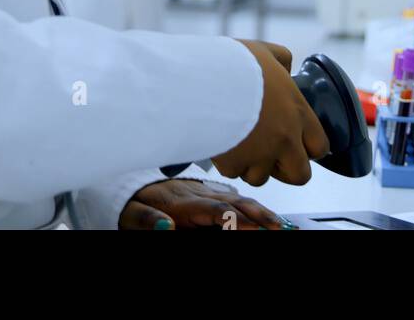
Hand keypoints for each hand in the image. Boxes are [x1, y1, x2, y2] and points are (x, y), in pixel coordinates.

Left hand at [119, 179, 295, 229]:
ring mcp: (206, 192)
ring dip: (262, 211)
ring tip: (281, 224)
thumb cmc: (134, 204)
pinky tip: (267, 216)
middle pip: (235, 203)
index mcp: (181, 202)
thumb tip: (165, 226)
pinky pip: (234, 198)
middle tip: (280, 228)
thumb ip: (148, 220)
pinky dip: (253, 207)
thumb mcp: (132, 214)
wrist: (133, 185)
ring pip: (239, 199)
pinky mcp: (209, 193)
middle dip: (260, 215)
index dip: (235, 219)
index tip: (254, 228)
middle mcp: (198, 194)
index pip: (214, 210)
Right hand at [211, 41, 330, 186]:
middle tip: (274, 157)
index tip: (299, 142)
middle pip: (300, 175)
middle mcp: (285, 139)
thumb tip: (285, 69)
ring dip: (253, 166)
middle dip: (288, 169)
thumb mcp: (266, 52)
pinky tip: (223, 143)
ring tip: (241, 146)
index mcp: (298, 112)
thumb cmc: (236, 64)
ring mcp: (260, 155)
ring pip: (261, 177)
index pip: (320, 146)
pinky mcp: (234, 164)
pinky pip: (234, 172)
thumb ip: (283, 61)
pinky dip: (229, 163)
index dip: (310, 147)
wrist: (203, 82)